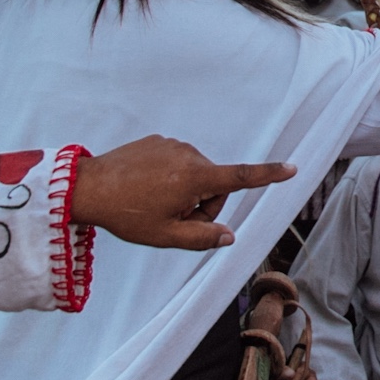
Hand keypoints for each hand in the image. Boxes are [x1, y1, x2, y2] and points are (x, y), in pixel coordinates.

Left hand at [70, 136, 296, 249]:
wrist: (87, 187)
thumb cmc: (127, 214)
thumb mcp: (165, 237)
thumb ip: (202, 238)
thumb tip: (228, 235)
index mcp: (194, 177)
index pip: (240, 178)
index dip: (268, 175)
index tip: (292, 168)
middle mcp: (188, 154)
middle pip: (214, 186)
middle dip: (200, 205)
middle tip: (170, 220)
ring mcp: (172, 145)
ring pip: (195, 176)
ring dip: (184, 192)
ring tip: (152, 203)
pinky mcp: (158, 141)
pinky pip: (176, 164)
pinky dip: (169, 179)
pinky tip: (144, 189)